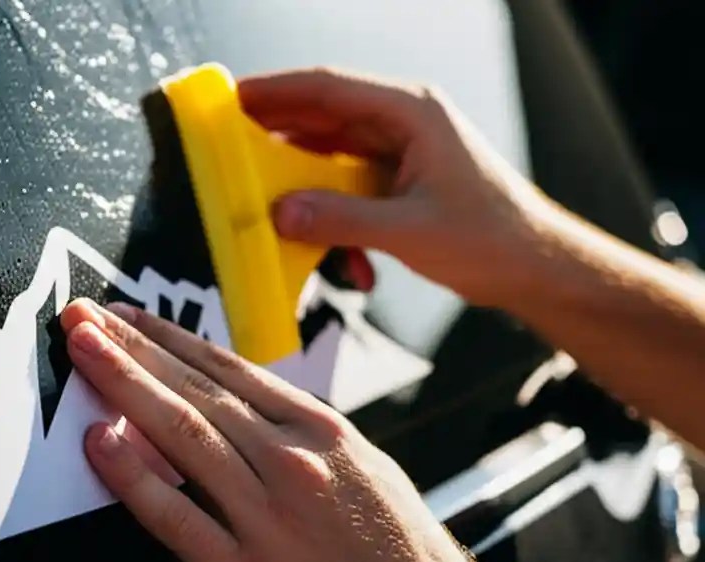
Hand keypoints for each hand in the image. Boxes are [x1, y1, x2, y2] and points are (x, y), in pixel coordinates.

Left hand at [61, 298, 485, 561]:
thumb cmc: (404, 561)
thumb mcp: (366, 471)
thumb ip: (303, 437)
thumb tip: (243, 411)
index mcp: (322, 432)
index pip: (229, 369)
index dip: (170, 338)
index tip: (129, 317)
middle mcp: (293, 463)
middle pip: (196, 390)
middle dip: (132, 346)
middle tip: (83, 317)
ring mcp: (267, 517)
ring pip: (182, 433)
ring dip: (123, 384)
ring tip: (83, 351)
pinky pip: (175, 517)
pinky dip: (132, 476)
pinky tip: (98, 443)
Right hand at [239, 67, 563, 308]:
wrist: (536, 269)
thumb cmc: (493, 239)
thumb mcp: (409, 231)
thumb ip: (342, 220)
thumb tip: (282, 214)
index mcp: (411, 114)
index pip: (328, 88)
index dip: (275, 91)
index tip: (230, 99)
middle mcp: (402, 125)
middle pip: (321, 119)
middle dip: (275, 138)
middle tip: (227, 151)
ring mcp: (399, 155)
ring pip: (329, 159)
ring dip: (305, 194)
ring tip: (275, 217)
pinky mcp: (398, 186)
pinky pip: (346, 194)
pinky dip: (336, 226)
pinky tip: (350, 267)